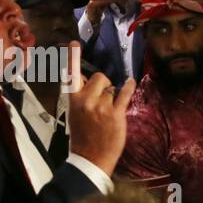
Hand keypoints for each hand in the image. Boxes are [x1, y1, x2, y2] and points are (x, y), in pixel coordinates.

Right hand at [64, 42, 135, 175]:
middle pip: (99, 77)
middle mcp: (86, 101)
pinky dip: (129, 87)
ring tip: (108, 112)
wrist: (90, 160)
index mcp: (73, 100)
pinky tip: (131, 82)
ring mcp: (101, 107)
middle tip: (103, 99)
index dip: (73, 57)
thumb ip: (80, 96)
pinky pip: (125, 93)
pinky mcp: (116, 114)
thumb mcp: (74, 114)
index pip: (72, 75)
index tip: (75, 43)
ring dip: (113, 96)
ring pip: (112, 88)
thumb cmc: (82, 137)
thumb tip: (85, 79)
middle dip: (104, 84)